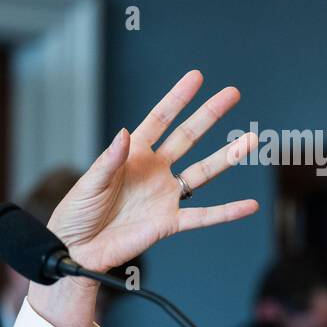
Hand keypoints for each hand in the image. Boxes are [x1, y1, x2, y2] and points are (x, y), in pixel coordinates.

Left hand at [48, 69, 259, 273]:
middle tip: (231, 94)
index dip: (177, 99)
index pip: (159, 120)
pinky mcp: (168, 223)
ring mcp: (163, 196)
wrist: (76, 248)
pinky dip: (226, 213)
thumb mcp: (89, 182)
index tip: (196, 78)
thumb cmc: (76, 213)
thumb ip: (109, 160)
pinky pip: (202, 217)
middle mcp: (153, 172)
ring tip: (251, 141)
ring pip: (202, 172)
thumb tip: (123, 134)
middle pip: (187, 137)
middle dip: (209, 116)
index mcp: (132, 156)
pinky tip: (248, 206)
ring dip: (227, 157)